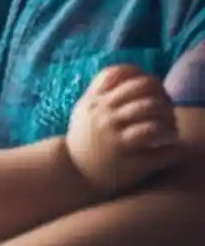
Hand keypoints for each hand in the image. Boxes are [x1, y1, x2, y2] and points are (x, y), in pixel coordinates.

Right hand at [66, 64, 182, 194]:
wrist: (72, 174)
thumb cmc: (84, 140)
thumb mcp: (84, 110)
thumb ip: (100, 89)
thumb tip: (127, 71)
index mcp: (96, 102)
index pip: (127, 74)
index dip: (148, 80)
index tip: (155, 93)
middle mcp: (104, 117)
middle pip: (145, 92)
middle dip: (163, 99)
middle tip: (167, 111)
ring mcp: (115, 138)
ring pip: (153, 116)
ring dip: (169, 121)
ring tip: (170, 129)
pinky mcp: (129, 161)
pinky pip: (160, 146)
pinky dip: (172, 144)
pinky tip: (171, 145)